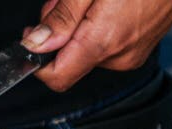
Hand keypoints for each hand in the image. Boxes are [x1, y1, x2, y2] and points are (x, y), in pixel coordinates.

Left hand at [21, 0, 171, 91]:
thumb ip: (61, 18)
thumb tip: (35, 44)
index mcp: (103, 42)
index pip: (57, 78)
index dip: (37, 62)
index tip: (31, 39)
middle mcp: (119, 55)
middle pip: (69, 60)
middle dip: (58, 32)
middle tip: (65, 2)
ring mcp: (132, 53)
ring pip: (86, 50)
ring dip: (76, 27)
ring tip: (89, 0)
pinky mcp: (140, 47)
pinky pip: (106, 45)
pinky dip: (96, 27)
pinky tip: (105, 5)